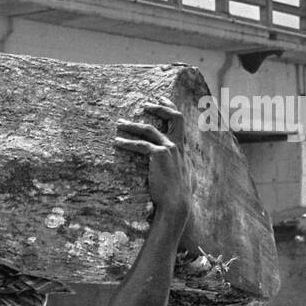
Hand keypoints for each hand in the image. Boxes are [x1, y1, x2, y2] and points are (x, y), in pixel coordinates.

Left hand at [114, 97, 192, 239]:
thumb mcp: (187, 181)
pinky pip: (139, 145)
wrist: (177, 204)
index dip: (171, 109)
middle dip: (160, 107)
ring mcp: (170, 148)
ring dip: (133, 125)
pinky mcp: (159, 155)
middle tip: (145, 103)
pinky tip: (117, 142)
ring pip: (149, 129)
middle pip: (173, 117)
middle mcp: (178, 145)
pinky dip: (127, 142)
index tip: (162, 101)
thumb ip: (186, 172)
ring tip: (120, 124)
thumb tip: (188, 176)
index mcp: (184, 149)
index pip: (180, 122)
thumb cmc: (180, 198)